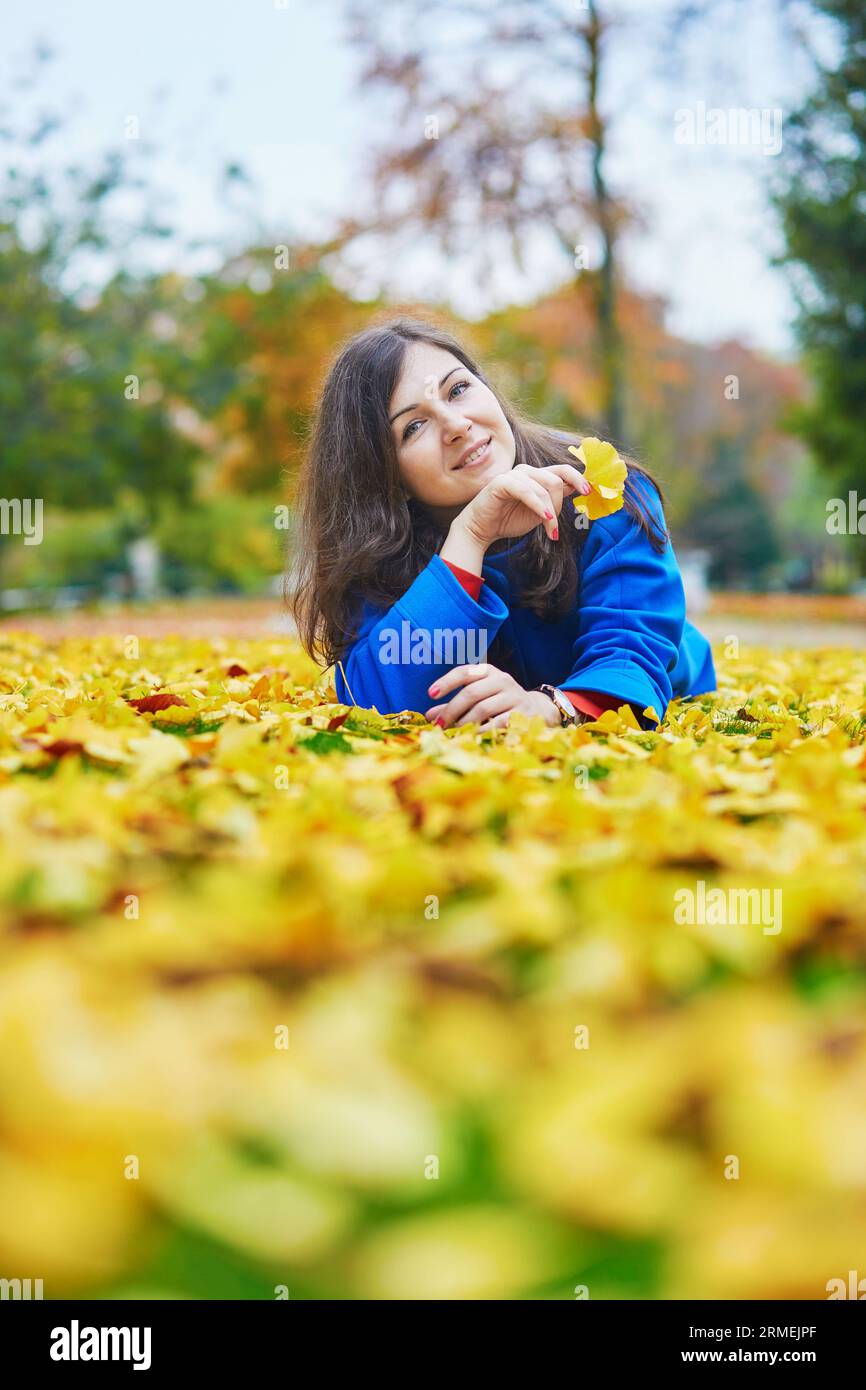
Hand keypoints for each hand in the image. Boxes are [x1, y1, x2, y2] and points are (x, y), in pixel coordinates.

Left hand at [425, 663, 560, 729]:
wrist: (538, 710)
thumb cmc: (500, 703)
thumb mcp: (479, 698)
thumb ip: (454, 705)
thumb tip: (430, 715)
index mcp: (489, 672)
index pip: (464, 672)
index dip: (447, 682)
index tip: (431, 694)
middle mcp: (502, 680)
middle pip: (471, 693)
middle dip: (452, 709)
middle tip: (439, 725)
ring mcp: (514, 696)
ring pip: (483, 708)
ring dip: (464, 723)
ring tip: (453, 733)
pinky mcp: (522, 714)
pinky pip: (498, 723)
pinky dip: (482, 731)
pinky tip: (472, 736)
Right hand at [457, 461, 591, 549]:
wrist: (481, 529)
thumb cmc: (508, 520)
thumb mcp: (540, 513)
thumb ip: (555, 500)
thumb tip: (577, 488)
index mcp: (536, 476)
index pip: (562, 470)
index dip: (579, 478)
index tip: (589, 492)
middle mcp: (526, 471)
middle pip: (556, 480)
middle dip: (560, 505)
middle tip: (555, 528)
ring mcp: (514, 475)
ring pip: (544, 487)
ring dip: (551, 513)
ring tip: (550, 532)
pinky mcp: (501, 483)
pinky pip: (527, 492)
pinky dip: (539, 506)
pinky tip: (545, 520)